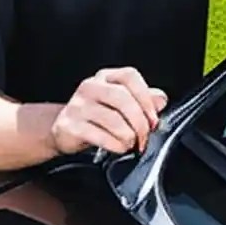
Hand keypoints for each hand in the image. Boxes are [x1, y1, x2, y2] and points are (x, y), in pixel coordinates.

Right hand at [50, 67, 169, 155]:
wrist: (64, 131)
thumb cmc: (96, 117)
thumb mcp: (121, 105)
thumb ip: (143, 100)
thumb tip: (161, 99)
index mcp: (105, 77)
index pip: (130, 76)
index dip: (146, 97)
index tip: (154, 118)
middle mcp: (90, 87)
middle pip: (122, 98)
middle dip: (140, 122)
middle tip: (145, 137)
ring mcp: (78, 105)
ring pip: (112, 119)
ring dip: (128, 136)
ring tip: (131, 143)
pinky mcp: (70, 125)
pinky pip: (99, 136)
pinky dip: (115, 145)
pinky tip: (119, 148)